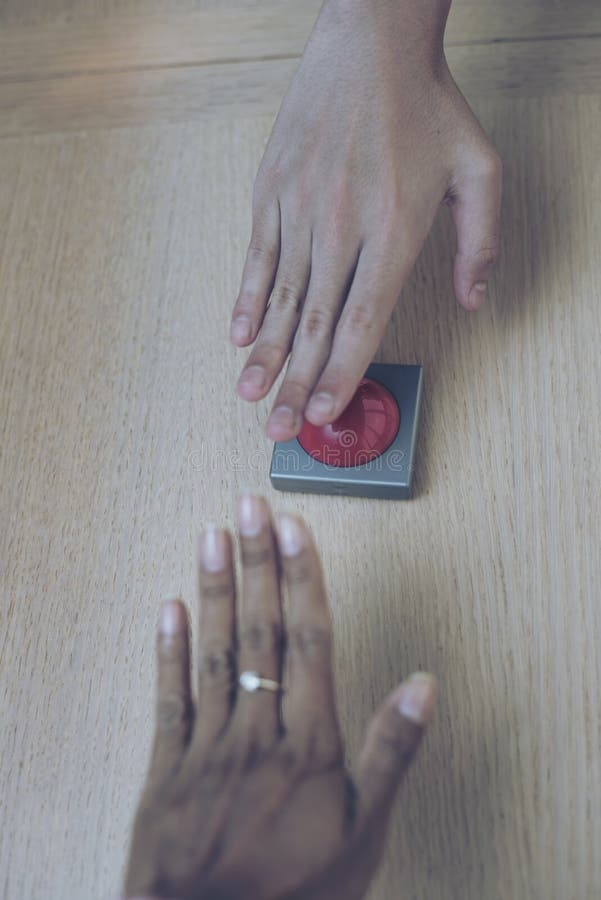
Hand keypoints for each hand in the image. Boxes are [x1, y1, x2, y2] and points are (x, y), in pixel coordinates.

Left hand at [124, 496, 436, 899]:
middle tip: (249, 507)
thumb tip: (422, 687)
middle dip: (257, 564)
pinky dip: (167, 652)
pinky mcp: (167, 771)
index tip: (294, 528)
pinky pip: (168, 700)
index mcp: (308, 743)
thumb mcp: (366, 836)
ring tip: (211, 537)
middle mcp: (256, 731)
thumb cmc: (296, 896)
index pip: (309, 640)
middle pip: (261, 632)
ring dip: (214, 591)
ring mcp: (207, 747)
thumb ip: (392, 755)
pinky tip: (168, 609)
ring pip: (213, 653)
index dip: (303, 578)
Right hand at [231, 0, 501, 441]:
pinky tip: (238, 338)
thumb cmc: (426, 106)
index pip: (363, 320)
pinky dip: (246, 301)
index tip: (325, 413)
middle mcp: (342, 227)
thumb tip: (476, 303)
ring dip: (264, 355)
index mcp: (394, 230)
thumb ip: (481, 242)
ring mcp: (299, 210)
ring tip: (251, 398)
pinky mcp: (271, 192)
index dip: (342, 372)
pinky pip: (256, 258)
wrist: (370, 40)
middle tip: (280, 430)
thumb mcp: (479, 168)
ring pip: (279, 299)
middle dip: (295, 383)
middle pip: (313, 323)